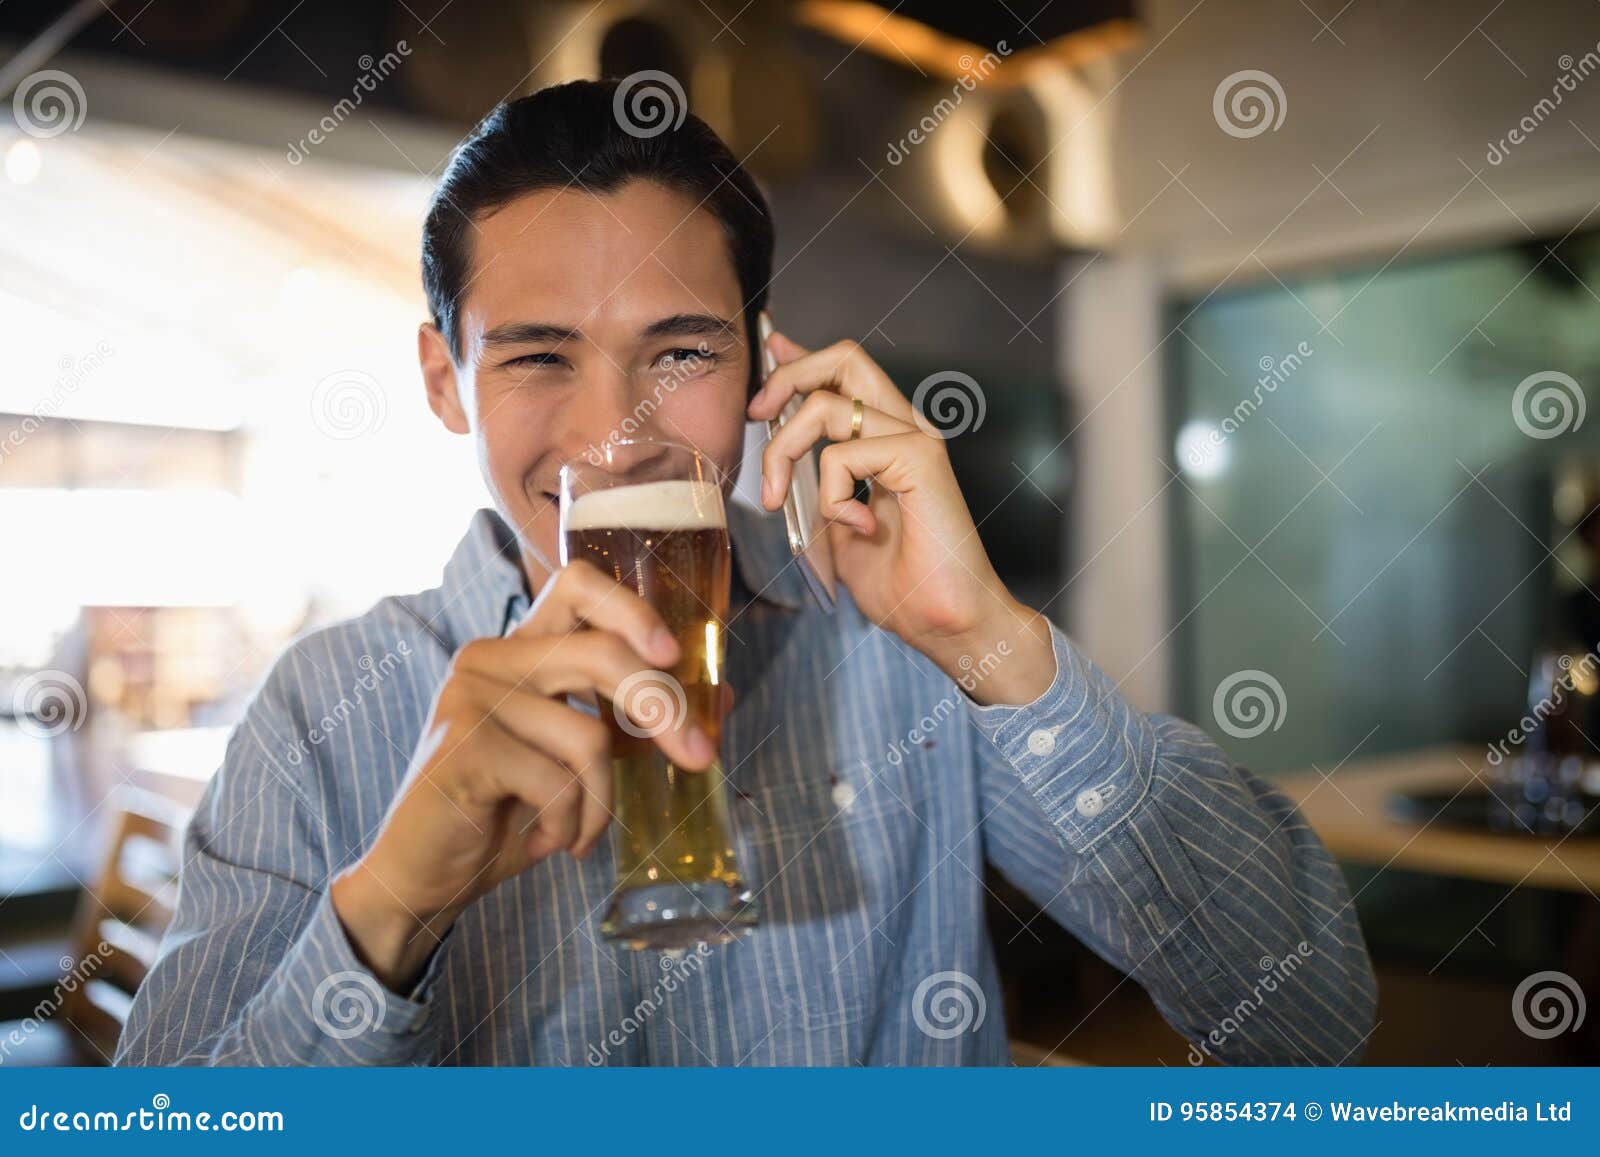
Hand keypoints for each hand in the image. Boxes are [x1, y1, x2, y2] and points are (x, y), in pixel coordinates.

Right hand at [330, 560, 715, 991]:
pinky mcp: (463, 745)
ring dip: (601, 801)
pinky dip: (570, 823)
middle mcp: (489, 657)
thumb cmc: (505, 812)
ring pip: (588, 734)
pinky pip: (557, 780)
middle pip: (601, 655)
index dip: (632, 608)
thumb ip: (634, 723)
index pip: (577, 584)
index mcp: (518, 647)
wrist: (426, 877)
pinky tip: (546, 842)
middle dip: (664, 710)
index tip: (673, 653)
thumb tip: (721, 697)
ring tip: (580, 832)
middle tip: (698, 758)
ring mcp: (470, 697)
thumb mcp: (581, 762)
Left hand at [748, 333, 1055, 705]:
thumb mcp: (839, 531)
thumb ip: (819, 490)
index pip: (844, 374)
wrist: (950, 624)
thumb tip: (785, 471)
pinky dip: (831, 495)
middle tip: (757, 419)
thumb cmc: (905, 588)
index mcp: (888, 440)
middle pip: (843, 358)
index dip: (801, 358)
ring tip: (784, 503)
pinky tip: (859, 527)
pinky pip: (842, 455)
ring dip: (785, 453)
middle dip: (786, 377)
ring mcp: (915, 439)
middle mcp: (905, 428)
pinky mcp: (920, 458)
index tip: (770, 350)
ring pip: (825, 406)